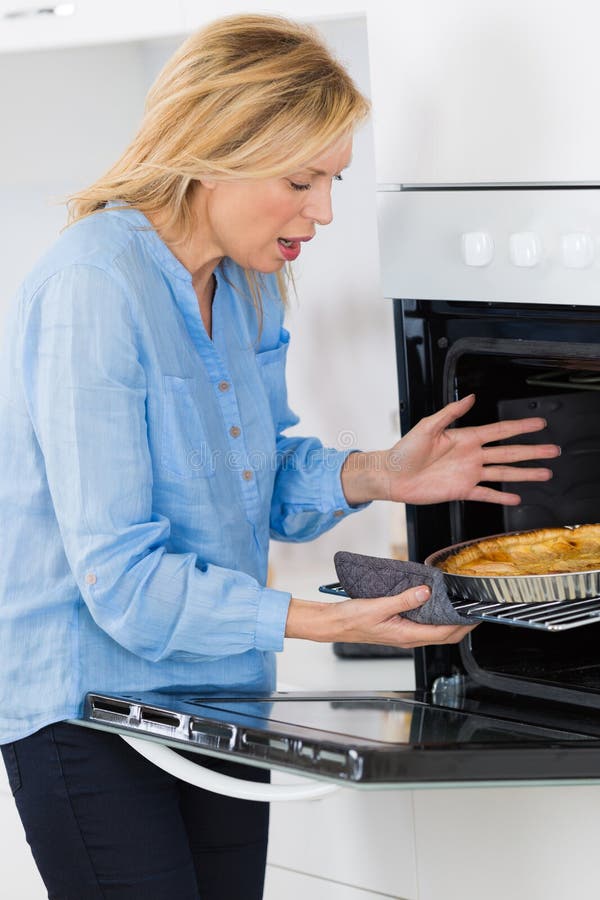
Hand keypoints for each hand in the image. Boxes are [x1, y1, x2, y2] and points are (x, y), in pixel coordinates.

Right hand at [285, 587, 476, 648]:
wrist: (334, 625)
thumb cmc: (351, 619)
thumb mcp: (378, 606)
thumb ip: (404, 600)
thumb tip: (426, 592)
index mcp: (406, 635)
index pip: (444, 632)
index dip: (463, 624)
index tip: (476, 615)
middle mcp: (408, 637)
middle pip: (445, 635)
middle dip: (462, 625)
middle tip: (474, 610)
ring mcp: (404, 634)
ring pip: (435, 631)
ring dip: (450, 621)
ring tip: (459, 605)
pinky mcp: (398, 628)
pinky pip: (424, 625)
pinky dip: (435, 616)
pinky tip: (434, 603)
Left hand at [341, 394, 559, 505]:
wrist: (392, 476)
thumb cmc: (405, 451)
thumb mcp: (427, 426)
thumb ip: (450, 413)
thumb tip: (471, 398)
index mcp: (465, 438)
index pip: (499, 431)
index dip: (520, 427)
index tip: (539, 424)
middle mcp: (471, 456)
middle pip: (509, 452)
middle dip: (532, 451)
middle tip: (553, 449)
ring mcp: (468, 474)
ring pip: (503, 473)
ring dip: (524, 474)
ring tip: (544, 473)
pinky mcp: (461, 491)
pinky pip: (486, 494)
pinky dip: (501, 496)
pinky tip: (516, 497)